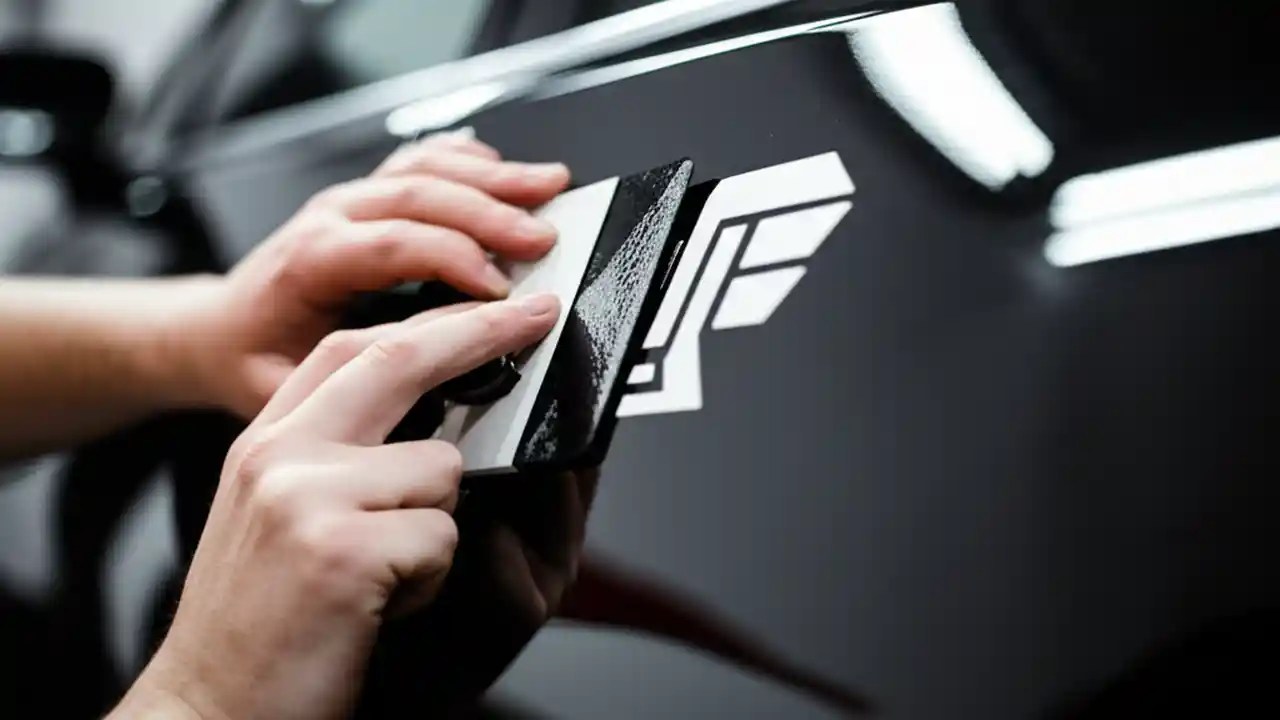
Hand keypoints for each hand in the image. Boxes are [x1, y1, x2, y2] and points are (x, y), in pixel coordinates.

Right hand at [110, 293, 560, 719]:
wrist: (209, 714)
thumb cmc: (257, 626)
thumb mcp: (282, 518)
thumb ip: (340, 458)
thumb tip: (438, 421)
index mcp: (266, 443)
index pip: (351, 348)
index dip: (429, 320)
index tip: (488, 308)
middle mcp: (279, 455)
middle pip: (399, 359)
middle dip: (481, 331)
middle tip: (536, 315)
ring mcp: (305, 497)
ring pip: (441, 467)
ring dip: (437, 528)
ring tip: (384, 577)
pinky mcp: (340, 550)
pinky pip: (442, 536)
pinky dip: (430, 579)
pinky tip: (377, 610)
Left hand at [174, 131, 570, 418]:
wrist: (217, 328)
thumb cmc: (251, 358)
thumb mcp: (289, 389)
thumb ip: (355, 381)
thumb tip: (425, 386)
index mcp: (311, 259)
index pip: (393, 244)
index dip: (455, 260)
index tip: (502, 291)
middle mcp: (332, 216)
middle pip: (421, 195)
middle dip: (492, 214)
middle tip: (544, 240)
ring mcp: (351, 200)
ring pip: (427, 169)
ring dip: (494, 178)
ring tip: (548, 189)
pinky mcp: (368, 198)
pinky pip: (421, 161)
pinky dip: (469, 161)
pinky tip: (505, 169)